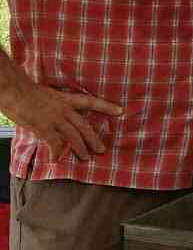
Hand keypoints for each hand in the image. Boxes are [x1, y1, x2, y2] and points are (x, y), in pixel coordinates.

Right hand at [2, 83, 122, 160]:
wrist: (13, 89)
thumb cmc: (25, 90)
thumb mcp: (46, 94)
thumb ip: (54, 105)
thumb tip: (58, 114)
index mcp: (65, 99)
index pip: (90, 102)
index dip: (106, 106)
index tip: (121, 111)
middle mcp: (63, 109)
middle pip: (84, 125)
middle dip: (94, 138)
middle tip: (102, 149)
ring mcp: (54, 118)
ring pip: (73, 135)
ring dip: (80, 148)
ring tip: (85, 157)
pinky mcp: (43, 126)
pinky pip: (53, 142)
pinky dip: (56, 152)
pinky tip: (56, 159)